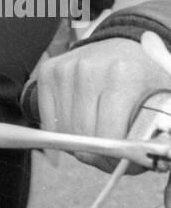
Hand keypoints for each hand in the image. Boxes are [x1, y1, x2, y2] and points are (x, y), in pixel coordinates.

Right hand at [34, 38, 170, 172]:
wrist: (124, 45)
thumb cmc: (143, 79)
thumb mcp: (159, 102)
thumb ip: (149, 132)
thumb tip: (130, 162)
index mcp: (123, 75)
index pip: (108, 136)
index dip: (113, 158)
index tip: (119, 162)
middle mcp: (89, 68)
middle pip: (82, 135)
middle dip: (95, 154)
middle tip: (108, 153)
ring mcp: (66, 69)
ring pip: (63, 130)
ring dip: (78, 142)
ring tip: (96, 134)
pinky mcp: (49, 71)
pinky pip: (48, 119)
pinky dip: (61, 129)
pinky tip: (78, 122)